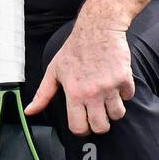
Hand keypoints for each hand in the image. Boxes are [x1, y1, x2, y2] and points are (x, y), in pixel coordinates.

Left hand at [25, 19, 134, 134]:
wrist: (97, 30)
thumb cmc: (73, 50)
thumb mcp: (53, 71)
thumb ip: (42, 94)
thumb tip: (29, 111)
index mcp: (73, 92)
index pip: (79, 127)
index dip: (81, 129)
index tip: (82, 123)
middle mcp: (92, 92)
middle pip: (101, 127)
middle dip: (99, 124)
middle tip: (96, 113)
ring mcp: (110, 87)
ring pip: (117, 115)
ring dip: (113, 110)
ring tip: (106, 99)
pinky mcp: (125, 79)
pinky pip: (129, 98)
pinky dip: (123, 93)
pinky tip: (115, 84)